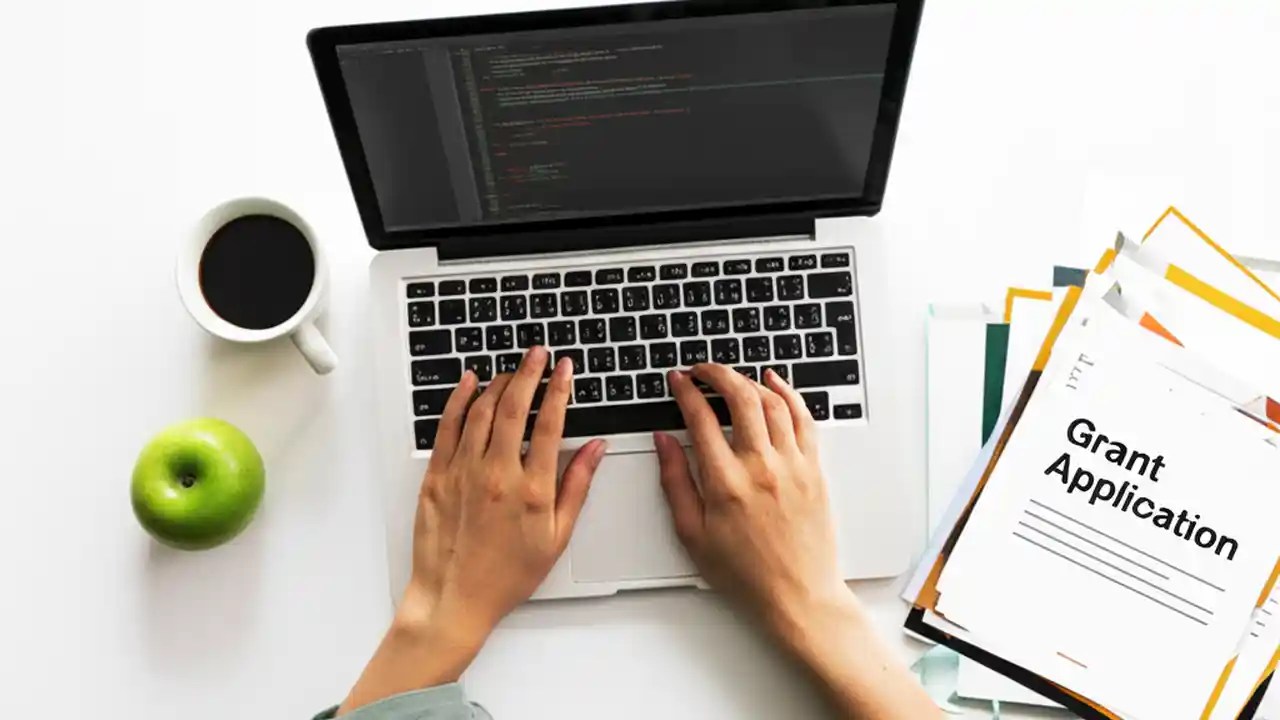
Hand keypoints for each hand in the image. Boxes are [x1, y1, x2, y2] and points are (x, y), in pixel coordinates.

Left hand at [339, 347, 605, 713]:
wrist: (454, 598)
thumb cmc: (505, 575)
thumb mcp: (557, 537)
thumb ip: (577, 486)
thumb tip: (595, 449)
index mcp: (532, 490)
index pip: (550, 424)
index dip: (559, 390)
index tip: (565, 370)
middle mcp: (496, 475)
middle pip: (514, 407)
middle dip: (529, 372)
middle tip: (538, 353)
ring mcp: (463, 472)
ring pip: (480, 411)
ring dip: (498, 382)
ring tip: (512, 369)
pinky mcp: (437, 477)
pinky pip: (448, 427)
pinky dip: (458, 400)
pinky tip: (468, 384)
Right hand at [654, 365, 846, 633]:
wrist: (798, 595)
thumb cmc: (745, 573)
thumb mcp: (692, 533)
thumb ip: (675, 481)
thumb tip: (664, 442)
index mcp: (725, 482)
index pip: (700, 418)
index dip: (686, 391)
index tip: (678, 380)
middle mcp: (760, 466)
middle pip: (740, 397)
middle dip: (717, 373)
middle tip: (702, 369)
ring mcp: (791, 465)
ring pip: (772, 402)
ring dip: (749, 381)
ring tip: (732, 377)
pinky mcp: (813, 469)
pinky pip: (804, 419)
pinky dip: (789, 394)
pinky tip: (775, 384)